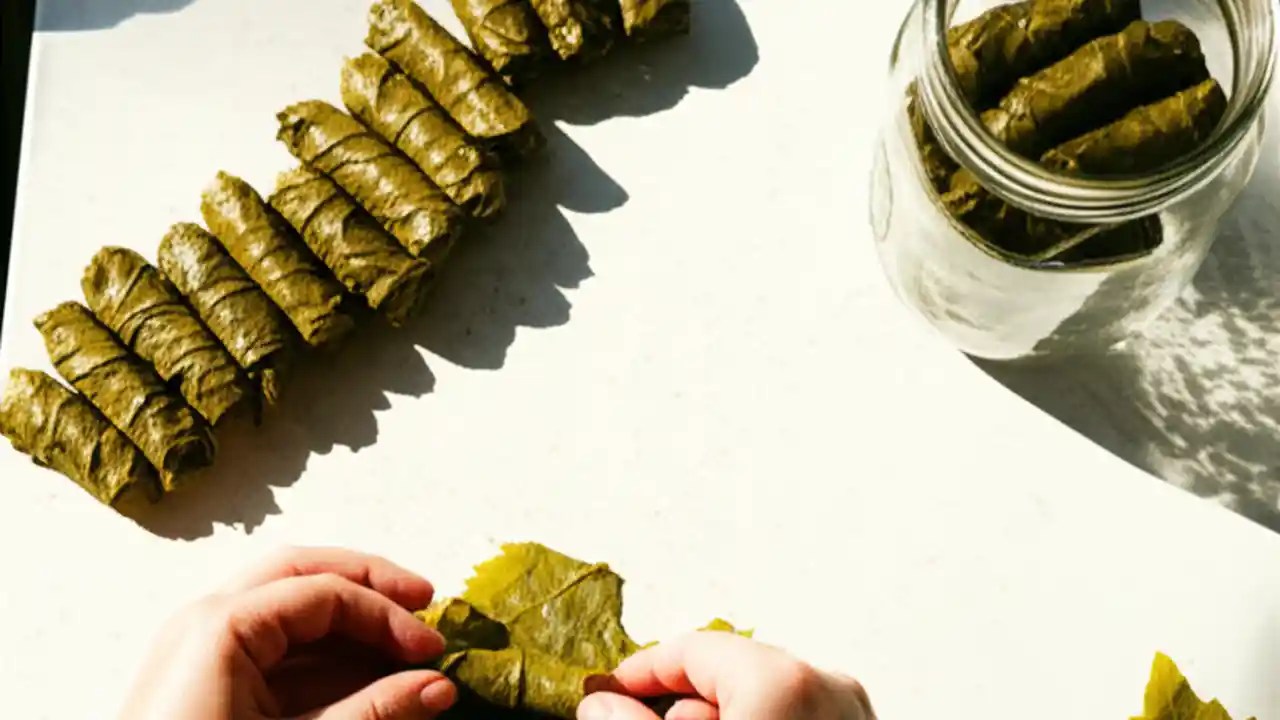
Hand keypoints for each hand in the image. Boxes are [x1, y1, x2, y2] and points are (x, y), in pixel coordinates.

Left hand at [118, 546, 456, 719]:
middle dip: (368, 585)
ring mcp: (197, 649)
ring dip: (347, 620)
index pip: (327, 592)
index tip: (432, 649)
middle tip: (424, 603)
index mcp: (222, 626)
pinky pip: (268, 648)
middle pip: (301, 572)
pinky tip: (360, 678)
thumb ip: (374, 712)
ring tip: (399, 647)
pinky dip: (319, 655)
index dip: (388, 615)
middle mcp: (204, 621)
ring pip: (285, 604)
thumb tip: (439, 686)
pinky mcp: (200, 682)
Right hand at [578, 632, 874, 719]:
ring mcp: (851, 713)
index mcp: (784, 679)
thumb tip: (600, 707)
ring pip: (762, 698)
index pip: (691, 649)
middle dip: (680, 702)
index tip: (605, 696)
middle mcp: (827, 686)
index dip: (637, 672)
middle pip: (729, 672)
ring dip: (720, 718)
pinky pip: (794, 716)